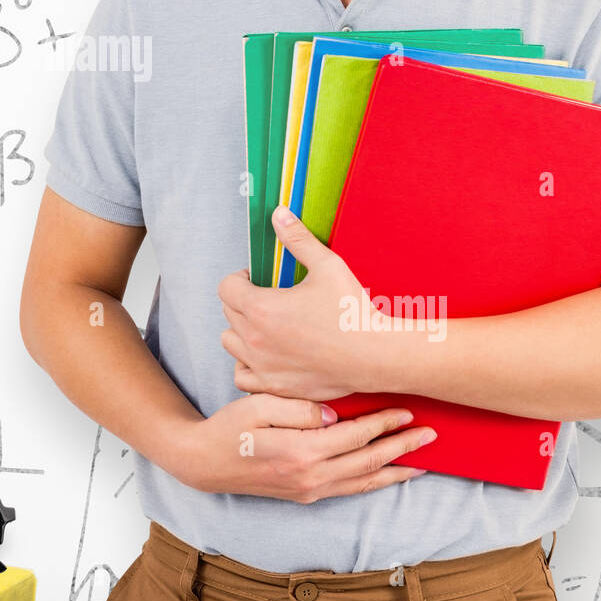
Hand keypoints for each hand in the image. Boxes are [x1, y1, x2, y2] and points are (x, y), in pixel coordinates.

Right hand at [167, 393, 435, 502]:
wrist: (204, 463)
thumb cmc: (228, 428)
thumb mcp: (257, 406)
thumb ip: (298, 409)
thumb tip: (333, 414)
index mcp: (301, 452)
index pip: (355, 436)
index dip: (383, 423)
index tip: (407, 409)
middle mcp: (311, 477)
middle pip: (368, 461)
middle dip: (402, 447)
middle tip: (431, 434)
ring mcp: (310, 490)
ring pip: (363, 482)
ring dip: (395, 470)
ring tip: (422, 462)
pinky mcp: (306, 495)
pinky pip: (350, 490)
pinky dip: (373, 483)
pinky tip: (387, 476)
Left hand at [217, 206, 372, 400]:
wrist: (375, 355)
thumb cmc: (352, 311)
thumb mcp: (327, 265)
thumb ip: (298, 239)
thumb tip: (278, 213)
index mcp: (261, 308)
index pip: (226, 288)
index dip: (239, 278)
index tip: (257, 279)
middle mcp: (254, 339)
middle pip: (228, 313)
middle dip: (243, 302)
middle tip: (269, 299)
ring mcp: (263, 366)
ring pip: (230, 344)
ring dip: (241, 331)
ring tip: (265, 326)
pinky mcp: (274, 387)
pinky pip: (241, 377)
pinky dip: (247, 365)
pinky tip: (266, 355)